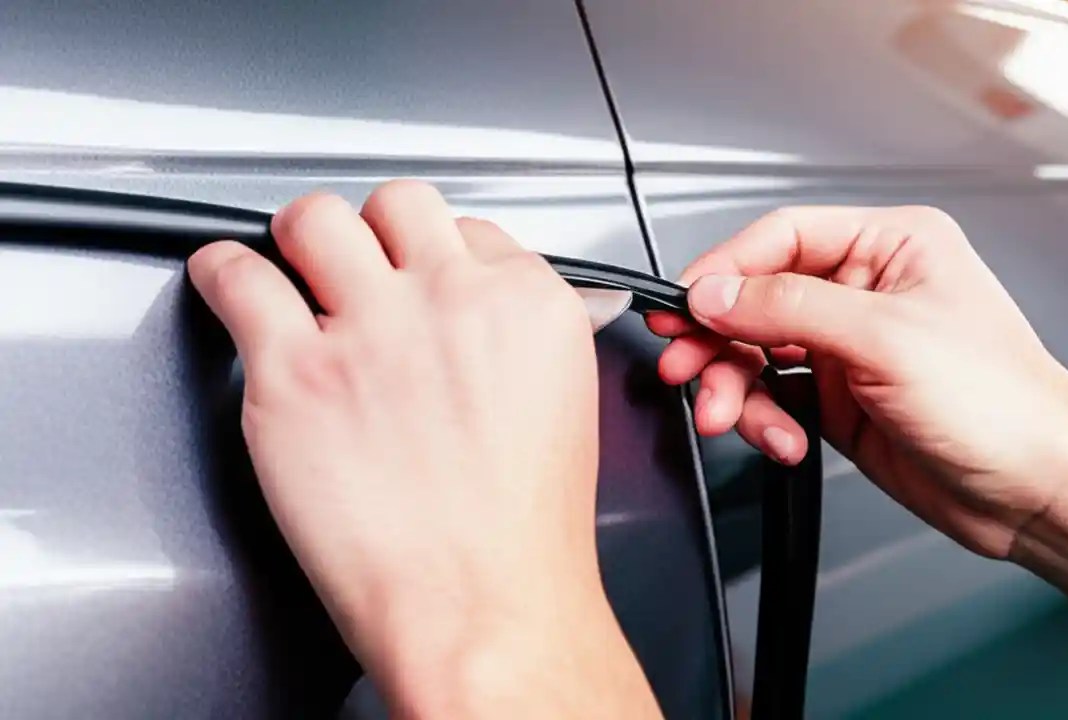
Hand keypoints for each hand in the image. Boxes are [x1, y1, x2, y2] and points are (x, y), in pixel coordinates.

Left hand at [188, 181, 657, 718]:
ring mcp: (368, 329)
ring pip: (316, 218)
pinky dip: (222, 272)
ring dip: (302, 238)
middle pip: (398, 204)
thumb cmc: (521, 536)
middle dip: (375, 231)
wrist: (482, 606)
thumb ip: (514, 344)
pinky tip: (226, 282)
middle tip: (357, 263)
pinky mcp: (292, 372)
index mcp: (526, 304)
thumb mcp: (558, 408)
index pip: (474, 231)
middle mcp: (449, 299)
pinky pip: (237, 276)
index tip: (423, 275)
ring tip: (291, 264)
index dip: (440, 254)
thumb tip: (474, 323)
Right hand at [649, 206, 1067, 558]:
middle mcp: (868, 291)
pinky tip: (781, 440)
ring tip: (728, 418)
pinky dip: (764, 421)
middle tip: (685, 368)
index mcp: (892, 246)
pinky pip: (774, 399)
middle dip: (718, 340)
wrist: (1039, 491)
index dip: (724, 271)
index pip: (781, 238)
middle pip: (758, 299)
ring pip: (757, 353)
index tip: (683, 306)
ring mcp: (852, 349)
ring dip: (734, 388)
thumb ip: (788, 307)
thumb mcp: (885, 338)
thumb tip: (716, 292)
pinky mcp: (842, 401)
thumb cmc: (1003, 404)